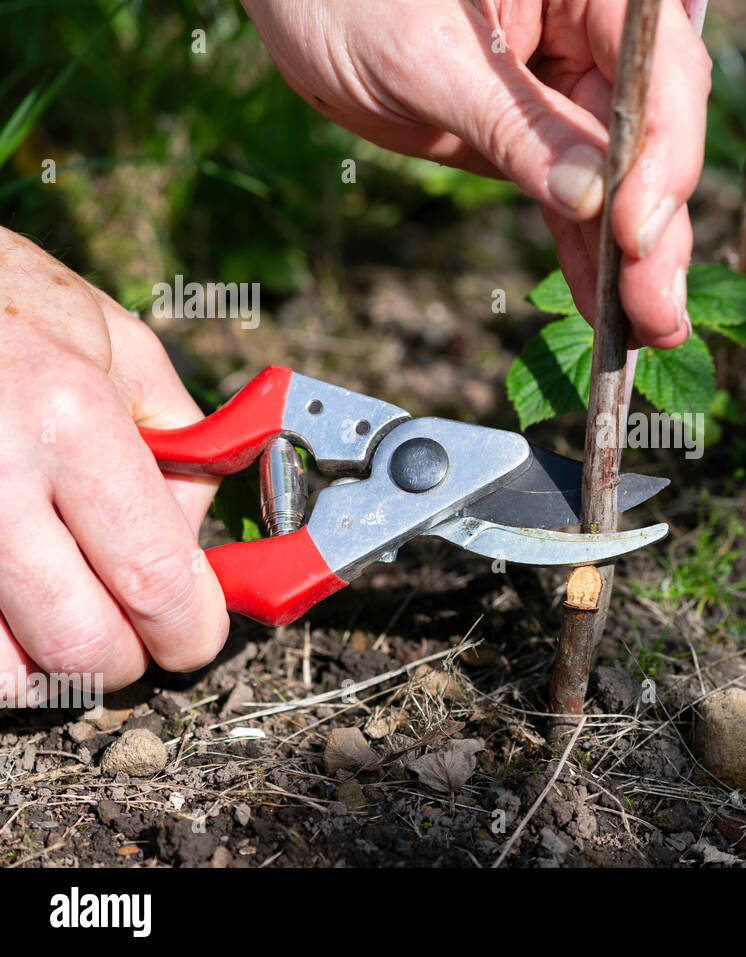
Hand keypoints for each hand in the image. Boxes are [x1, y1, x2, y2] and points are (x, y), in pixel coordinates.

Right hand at [0, 228, 228, 698]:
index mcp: (68, 419)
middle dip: (129, 656)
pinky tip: (11, 607)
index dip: (192, 627)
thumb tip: (203, 537)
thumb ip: (181, 442)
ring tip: (64, 612)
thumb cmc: (1, 300)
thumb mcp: (116, 343)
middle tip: (138, 632)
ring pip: (9, 674)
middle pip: (85, 644)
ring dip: (52, 666)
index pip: (155, 575)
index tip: (198, 633)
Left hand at [241, 0, 709, 348]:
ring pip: (622, 182)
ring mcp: (570, 90)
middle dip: (658, 228)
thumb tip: (591, 198)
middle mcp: (592, 34)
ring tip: (647, 330)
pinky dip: (587, 255)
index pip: (657, 69)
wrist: (295, 3)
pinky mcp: (539, 140)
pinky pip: (575, 203)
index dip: (660, 154)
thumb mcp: (427, 58)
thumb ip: (514, 125)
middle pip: (653, 136)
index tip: (636, 230)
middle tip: (657, 308)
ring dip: (633, 261)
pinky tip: (601, 307)